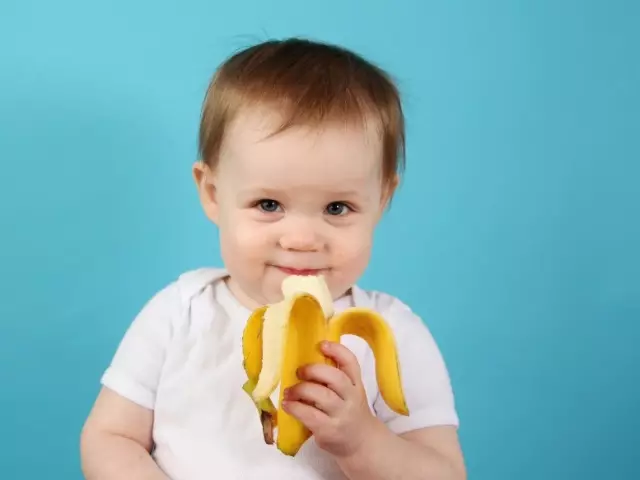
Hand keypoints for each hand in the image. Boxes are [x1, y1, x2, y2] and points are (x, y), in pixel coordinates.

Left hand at [282, 340, 378, 457]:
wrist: (360, 443)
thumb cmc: (348, 412)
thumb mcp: (349, 393)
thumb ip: (334, 379)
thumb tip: (304, 363)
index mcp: (356, 384)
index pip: (351, 363)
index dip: (337, 351)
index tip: (321, 344)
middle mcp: (352, 398)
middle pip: (336, 378)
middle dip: (314, 370)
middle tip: (299, 372)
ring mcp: (342, 414)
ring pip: (322, 396)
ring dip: (301, 390)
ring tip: (288, 391)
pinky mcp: (330, 430)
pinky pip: (310, 415)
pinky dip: (295, 408)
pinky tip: (287, 405)